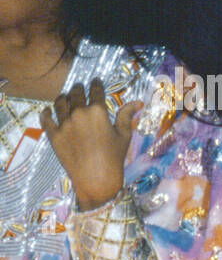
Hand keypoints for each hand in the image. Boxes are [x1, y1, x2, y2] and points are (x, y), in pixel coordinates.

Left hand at [40, 80, 140, 208]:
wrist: (96, 178)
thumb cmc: (114, 158)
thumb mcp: (124, 135)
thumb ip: (126, 116)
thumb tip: (138, 102)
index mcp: (97, 112)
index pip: (96, 91)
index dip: (96, 84)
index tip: (95, 81)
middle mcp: (78, 114)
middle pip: (75, 94)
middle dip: (78, 88)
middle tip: (79, 87)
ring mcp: (64, 124)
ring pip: (59, 103)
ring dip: (62, 97)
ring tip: (64, 97)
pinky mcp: (53, 135)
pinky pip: (46, 119)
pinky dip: (46, 113)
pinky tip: (47, 110)